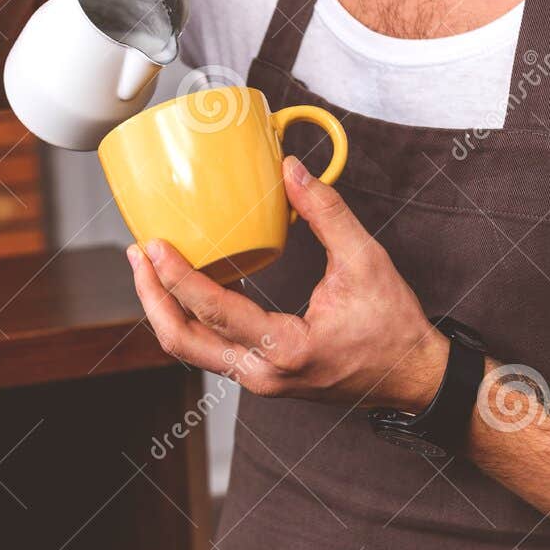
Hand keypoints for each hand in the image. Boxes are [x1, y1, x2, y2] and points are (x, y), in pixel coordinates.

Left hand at [127, 156, 451, 412]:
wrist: (410, 377)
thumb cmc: (392, 328)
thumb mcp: (366, 263)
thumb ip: (326, 214)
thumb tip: (291, 170)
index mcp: (287, 349)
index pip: (215, 313)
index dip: (178, 278)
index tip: (154, 246)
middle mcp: (263, 373)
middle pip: (183, 341)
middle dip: (152, 296)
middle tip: (139, 253)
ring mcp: (258, 379)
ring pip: (191, 349)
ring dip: (165, 307)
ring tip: (150, 266)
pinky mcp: (259, 375)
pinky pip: (209, 348)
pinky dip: (189, 316)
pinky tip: (184, 284)